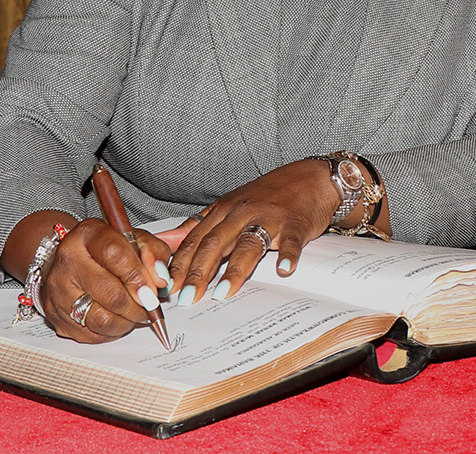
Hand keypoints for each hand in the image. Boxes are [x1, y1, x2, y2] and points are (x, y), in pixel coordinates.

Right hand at [39, 218, 171, 343]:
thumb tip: (161, 280)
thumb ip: (154, 253)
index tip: (153, 291)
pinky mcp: (55, 317)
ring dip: (127, 321)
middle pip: (110, 293)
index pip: (115, 255)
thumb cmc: (108, 250)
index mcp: (88, 235)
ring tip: (136, 313)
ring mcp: (57, 291)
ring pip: (101, 319)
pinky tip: (119, 320)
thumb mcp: (136, 239)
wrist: (73, 261)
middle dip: (138, 305)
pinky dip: (111, 332)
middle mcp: (68, 261)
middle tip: (150, 306)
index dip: (138, 276)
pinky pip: (91, 335)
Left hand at [164, 158, 341, 304]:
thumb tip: (164, 240)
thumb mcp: (228, 205)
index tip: (166, 288)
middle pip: (216, 243)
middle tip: (187, 298)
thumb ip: (197, 225)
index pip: (195, 240)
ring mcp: (271, 218)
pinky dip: (288, 255)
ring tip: (224, 292)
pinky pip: (291, 241)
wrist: (311, 178)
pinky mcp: (296, 224)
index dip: (180, 265)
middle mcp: (243, 213)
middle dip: (199, 272)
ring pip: (249, 243)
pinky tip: (283, 270)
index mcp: (224, 211)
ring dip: (235, 269)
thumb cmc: (268, 194)